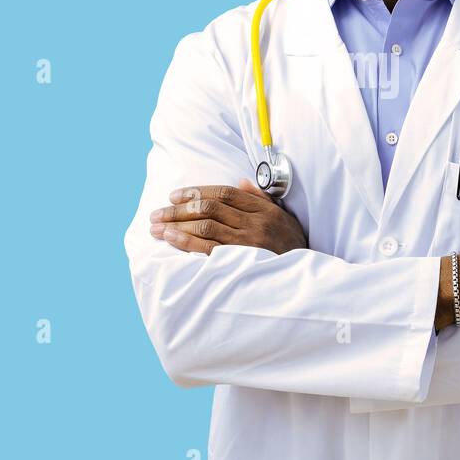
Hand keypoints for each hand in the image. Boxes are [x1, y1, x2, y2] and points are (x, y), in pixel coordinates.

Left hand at [149, 179, 308, 255]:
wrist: (303, 277)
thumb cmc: (291, 246)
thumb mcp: (282, 217)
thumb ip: (260, 198)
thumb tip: (241, 182)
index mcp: (262, 209)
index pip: (224, 193)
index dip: (196, 191)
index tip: (174, 195)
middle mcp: (254, 222)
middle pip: (209, 207)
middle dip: (179, 209)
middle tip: (157, 213)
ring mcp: (248, 242)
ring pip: (206, 225)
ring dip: (177, 225)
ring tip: (156, 227)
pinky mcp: (241, 261)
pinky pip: (208, 248)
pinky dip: (186, 241)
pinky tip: (170, 239)